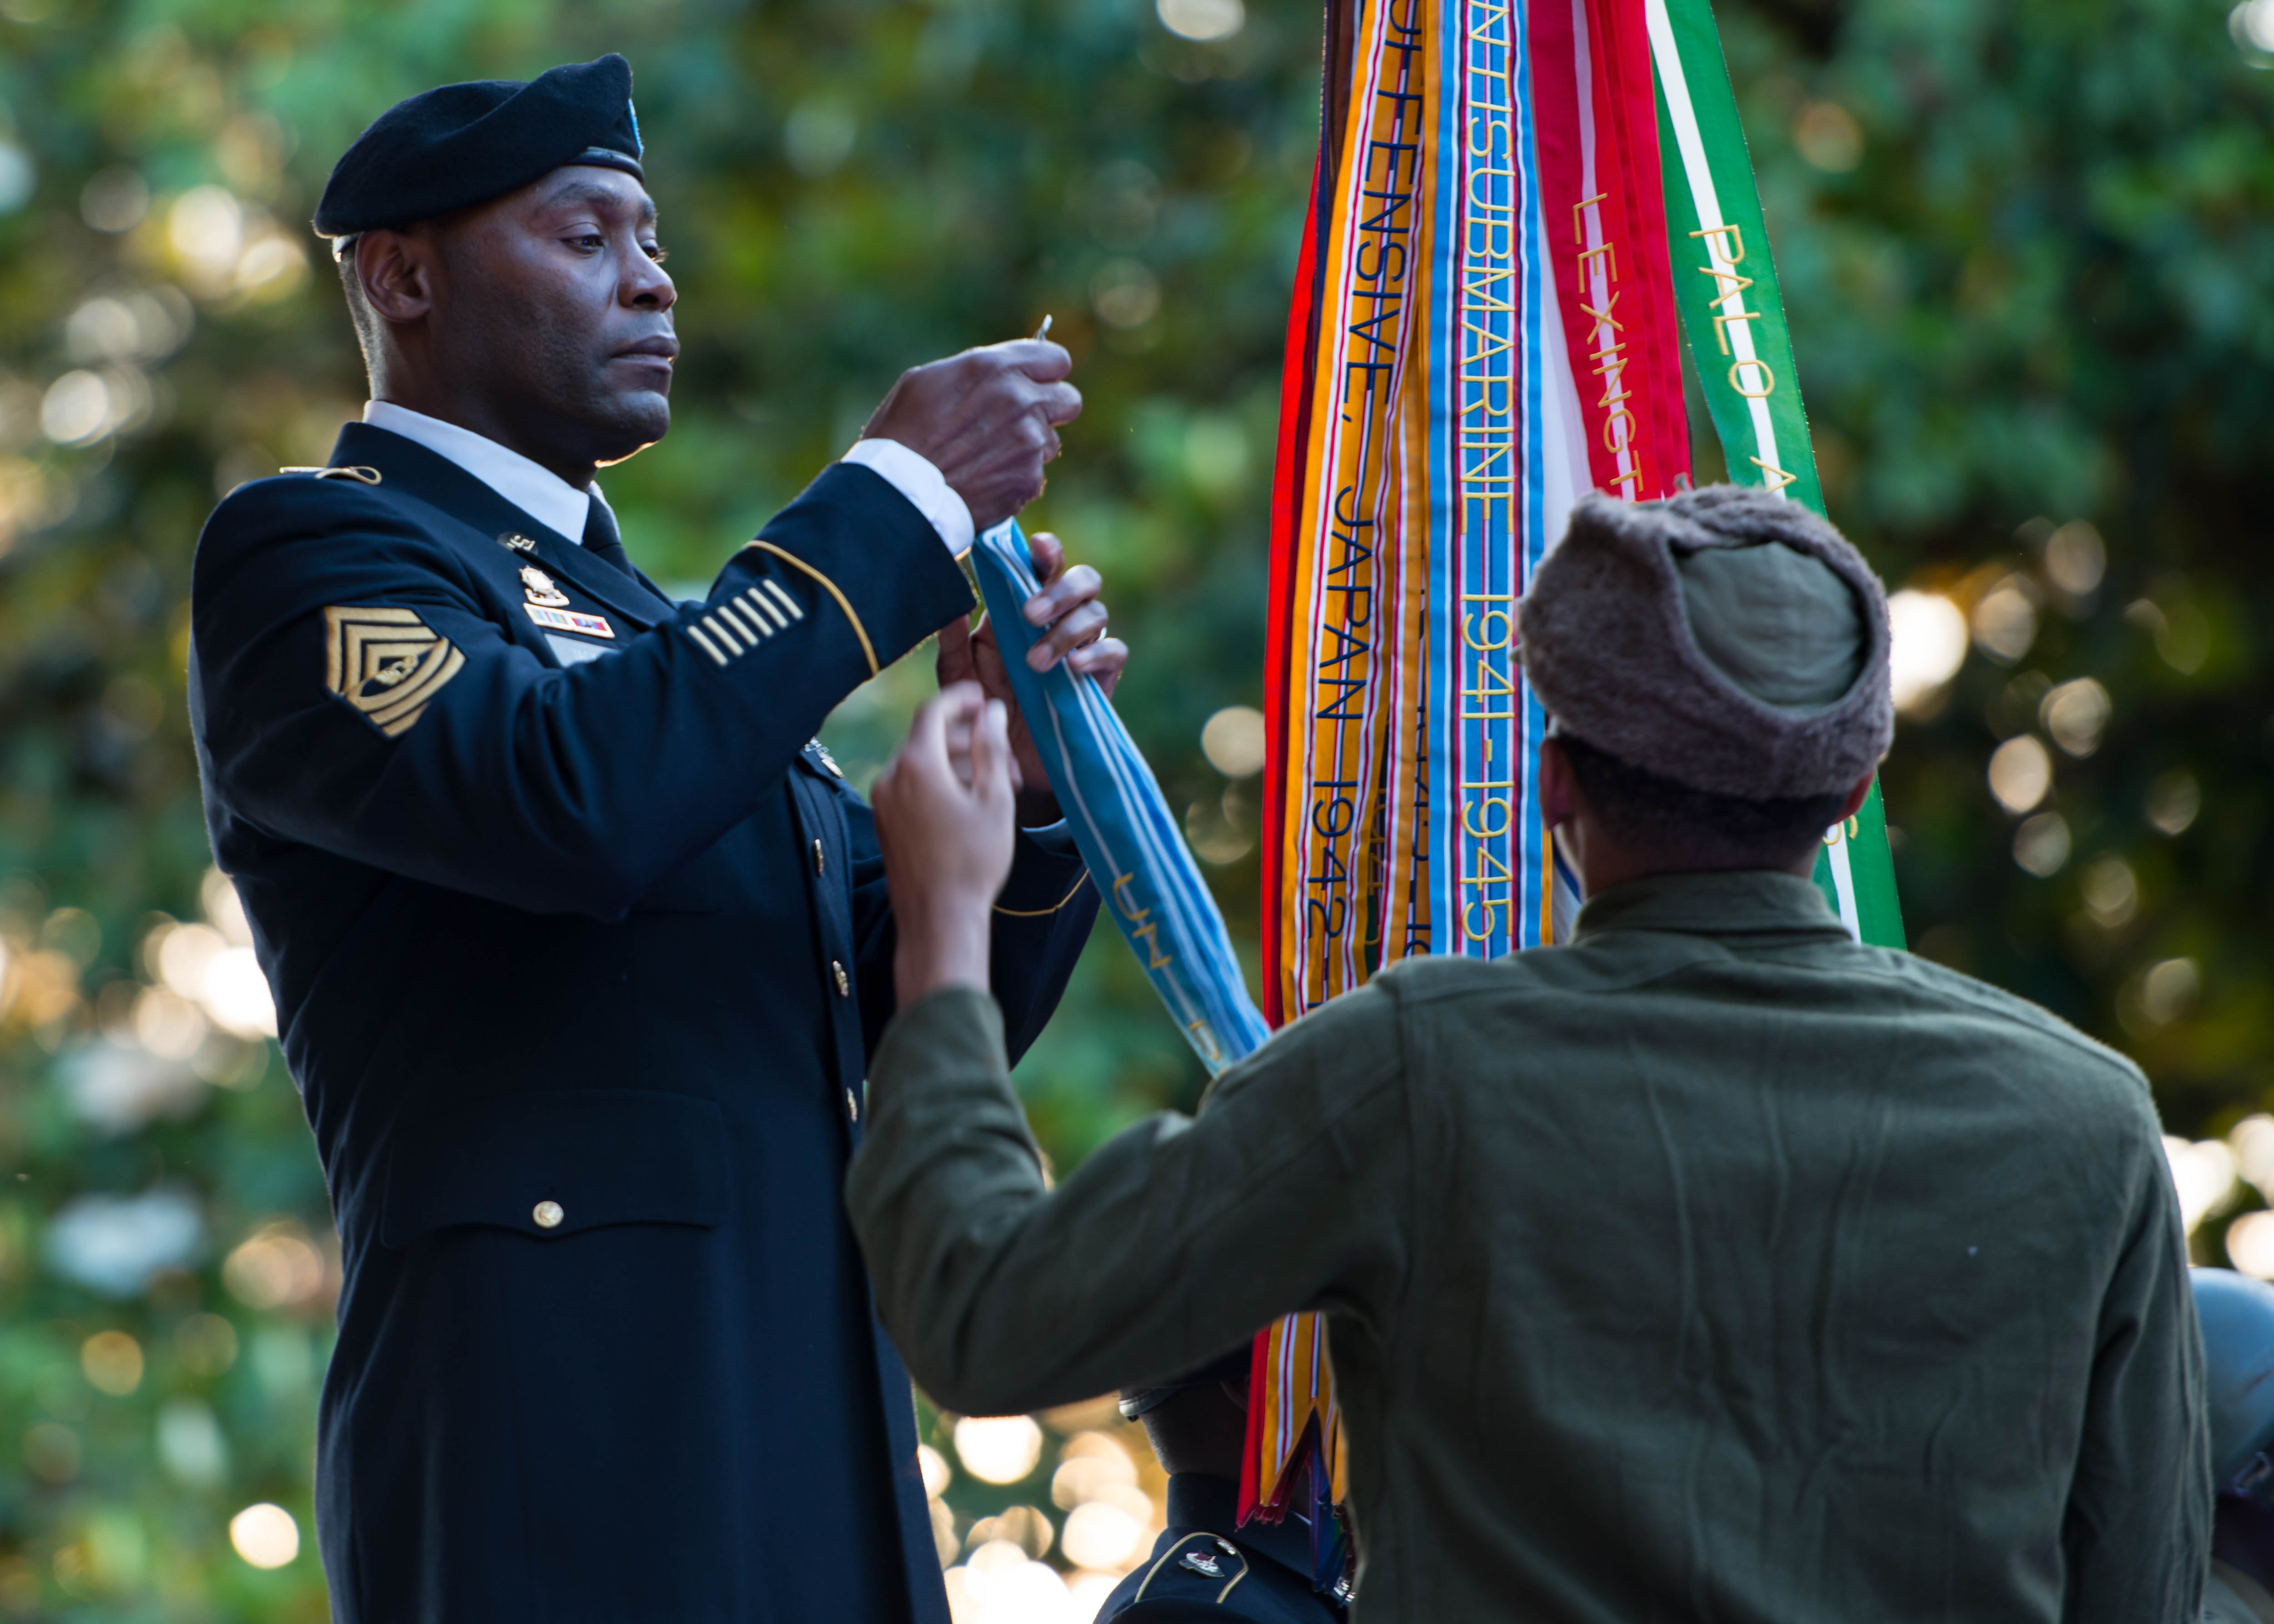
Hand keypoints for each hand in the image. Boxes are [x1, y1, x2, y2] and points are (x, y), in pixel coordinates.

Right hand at [860, 339, 1081, 530]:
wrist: (901, 492)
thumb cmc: (903, 433)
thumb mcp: (928, 381)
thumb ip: (977, 371)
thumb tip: (1003, 373)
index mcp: (996, 368)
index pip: (1056, 359)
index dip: (1046, 372)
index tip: (1036, 381)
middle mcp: (1021, 401)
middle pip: (1069, 399)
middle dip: (1051, 408)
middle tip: (1025, 419)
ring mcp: (1030, 442)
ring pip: (1051, 441)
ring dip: (1030, 446)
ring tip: (990, 456)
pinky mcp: (1029, 479)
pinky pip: (1035, 474)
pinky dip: (1016, 477)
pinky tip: (985, 479)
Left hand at [871, 684, 1020, 1004]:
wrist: (939, 919)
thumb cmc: (973, 862)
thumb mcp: (994, 800)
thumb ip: (991, 749)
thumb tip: (991, 713)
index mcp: (916, 765)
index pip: (933, 711)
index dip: (960, 699)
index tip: (984, 697)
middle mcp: (890, 778)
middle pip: (928, 738)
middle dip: (968, 739)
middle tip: (1004, 753)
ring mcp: (883, 802)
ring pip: (921, 765)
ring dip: (957, 765)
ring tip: (997, 784)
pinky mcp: (884, 823)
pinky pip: (911, 788)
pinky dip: (939, 784)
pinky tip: (970, 804)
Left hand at [936, 532, 1128, 823]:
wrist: (1007, 763)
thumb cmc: (980, 711)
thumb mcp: (958, 677)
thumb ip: (952, 642)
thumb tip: (950, 603)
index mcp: (1023, 610)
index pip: (1044, 567)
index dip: (1047, 550)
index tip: (1036, 547)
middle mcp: (1058, 621)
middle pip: (1083, 579)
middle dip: (1060, 590)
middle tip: (1029, 616)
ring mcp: (1082, 648)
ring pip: (1097, 613)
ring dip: (1067, 631)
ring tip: (1036, 663)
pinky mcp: (1101, 678)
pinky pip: (1115, 651)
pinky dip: (1096, 654)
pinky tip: (1073, 668)